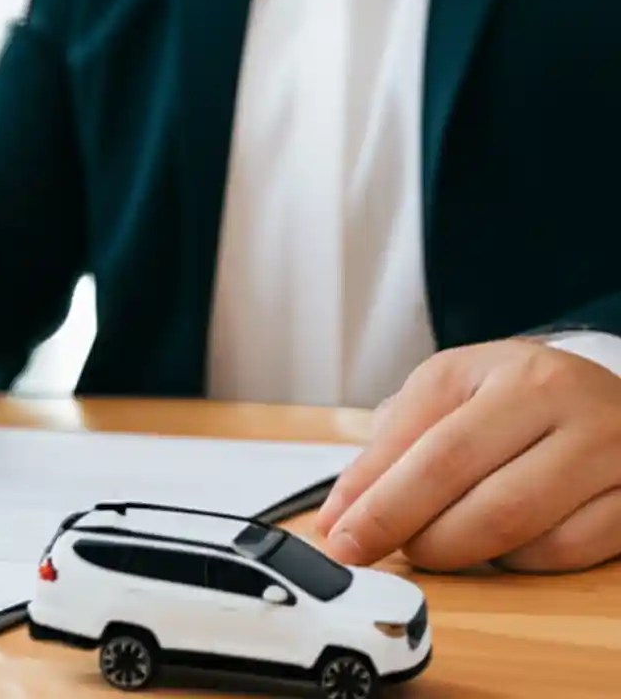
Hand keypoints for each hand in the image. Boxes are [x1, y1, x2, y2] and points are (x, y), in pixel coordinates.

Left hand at [314, 338, 620, 572]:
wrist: (606, 396)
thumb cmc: (514, 399)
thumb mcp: (447, 397)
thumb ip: (389, 448)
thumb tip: (338, 516)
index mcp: (508, 369)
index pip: (429, 445)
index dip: (375, 500)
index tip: (337, 535)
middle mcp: (564, 401)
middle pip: (470, 488)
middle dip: (405, 531)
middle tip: (369, 550)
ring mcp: (610, 448)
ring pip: (516, 527)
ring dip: (456, 550)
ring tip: (430, 541)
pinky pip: (564, 551)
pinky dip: (516, 560)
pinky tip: (498, 543)